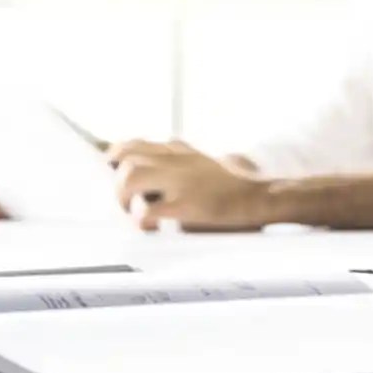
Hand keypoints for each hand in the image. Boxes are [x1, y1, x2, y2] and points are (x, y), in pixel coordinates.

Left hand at [107, 141, 274, 231]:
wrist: (262, 198)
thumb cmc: (240, 186)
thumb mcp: (212, 163)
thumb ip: (191, 162)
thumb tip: (187, 163)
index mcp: (182, 152)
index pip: (137, 144)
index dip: (117, 154)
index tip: (110, 166)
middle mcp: (177, 162)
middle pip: (127, 157)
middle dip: (117, 181)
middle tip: (125, 201)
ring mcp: (181, 182)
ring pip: (131, 176)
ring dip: (124, 197)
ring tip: (133, 213)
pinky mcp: (186, 204)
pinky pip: (147, 210)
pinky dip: (141, 220)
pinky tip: (148, 228)